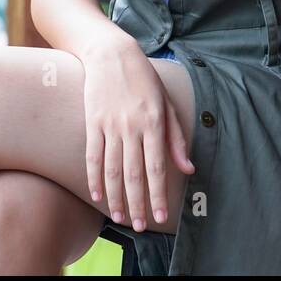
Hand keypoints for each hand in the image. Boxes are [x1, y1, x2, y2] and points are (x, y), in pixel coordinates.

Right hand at [81, 40, 194, 231]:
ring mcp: (110, 125)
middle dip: (138, 204)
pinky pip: (93, 156)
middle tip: (141, 227)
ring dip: (116, 197)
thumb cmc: (144, 78)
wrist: (111, 53)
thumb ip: (176, 137)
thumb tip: (188, 168)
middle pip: (134, 174)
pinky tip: (98, 195)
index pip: (157, 167)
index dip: (159, 195)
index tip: (162, 217)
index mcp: (154, 122)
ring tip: (119, 218)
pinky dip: (95, 178)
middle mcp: (132, 126)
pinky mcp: (92, 122)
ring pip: (113, 169)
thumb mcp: (166, 103)